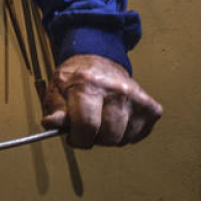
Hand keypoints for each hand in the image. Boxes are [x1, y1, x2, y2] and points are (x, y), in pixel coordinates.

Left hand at [41, 54, 162, 147]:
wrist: (98, 61)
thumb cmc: (76, 79)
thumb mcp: (56, 91)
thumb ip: (55, 110)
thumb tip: (50, 124)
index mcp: (88, 83)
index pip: (86, 125)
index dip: (77, 139)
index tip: (73, 137)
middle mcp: (116, 89)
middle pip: (107, 136)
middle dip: (92, 139)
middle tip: (86, 128)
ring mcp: (136, 98)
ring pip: (122, 139)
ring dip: (108, 137)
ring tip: (100, 122)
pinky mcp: (150, 107)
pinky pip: (137, 136)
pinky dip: (126, 135)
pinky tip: (116, 121)